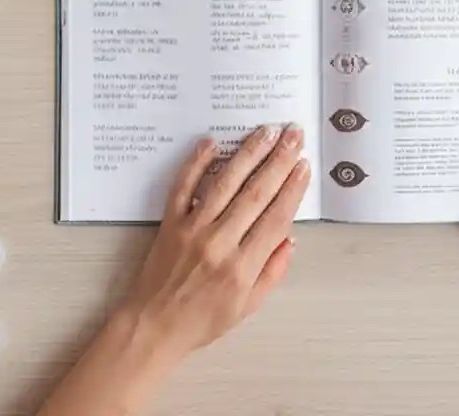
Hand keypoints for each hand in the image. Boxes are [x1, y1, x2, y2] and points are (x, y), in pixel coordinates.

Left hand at [36, 125, 310, 415]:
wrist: (153, 326)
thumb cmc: (202, 320)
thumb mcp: (248, 306)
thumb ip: (273, 271)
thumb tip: (290, 238)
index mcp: (243, 267)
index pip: (275, 218)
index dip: (293, 189)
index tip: (304, 165)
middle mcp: (219, 243)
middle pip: (256, 193)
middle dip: (279, 161)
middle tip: (294, 135)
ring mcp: (192, 229)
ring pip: (225, 183)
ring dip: (248, 154)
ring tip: (266, 131)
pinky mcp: (170, 223)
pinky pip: (184, 186)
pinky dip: (197, 162)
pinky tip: (213, 142)